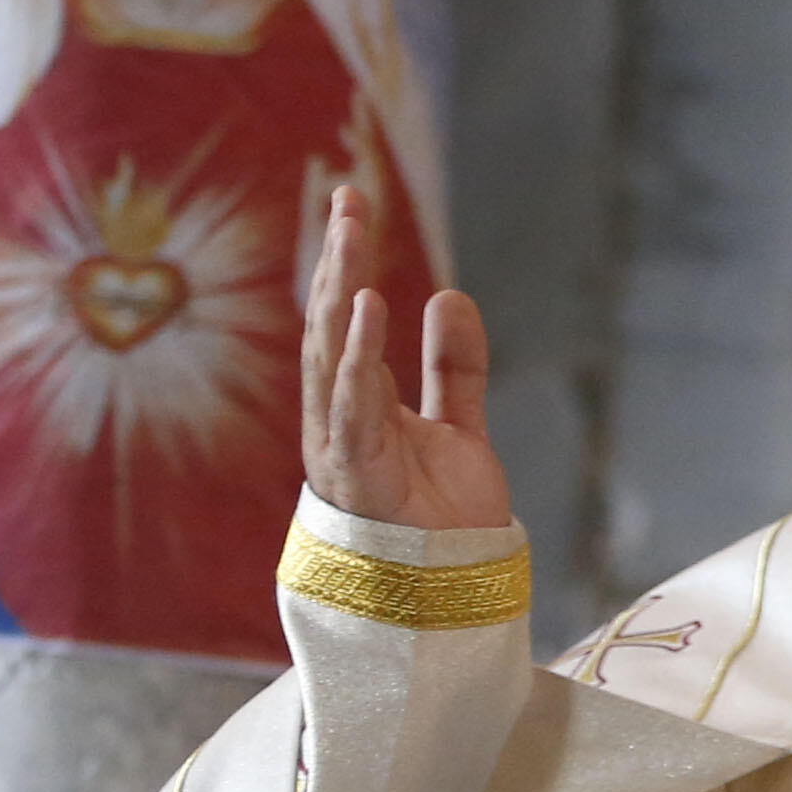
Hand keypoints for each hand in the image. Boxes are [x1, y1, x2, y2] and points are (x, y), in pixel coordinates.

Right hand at [299, 186, 507, 531]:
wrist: (452, 591)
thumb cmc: (443, 518)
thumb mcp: (459, 427)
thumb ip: (453, 369)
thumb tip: (449, 298)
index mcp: (355, 408)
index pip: (345, 322)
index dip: (346, 265)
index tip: (353, 205)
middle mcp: (338, 421)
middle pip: (332, 328)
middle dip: (337, 263)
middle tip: (346, 200)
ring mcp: (341, 447)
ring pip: (332, 356)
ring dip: (340, 292)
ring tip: (349, 235)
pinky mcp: (358, 474)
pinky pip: (352, 405)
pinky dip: (358, 356)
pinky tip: (366, 308)